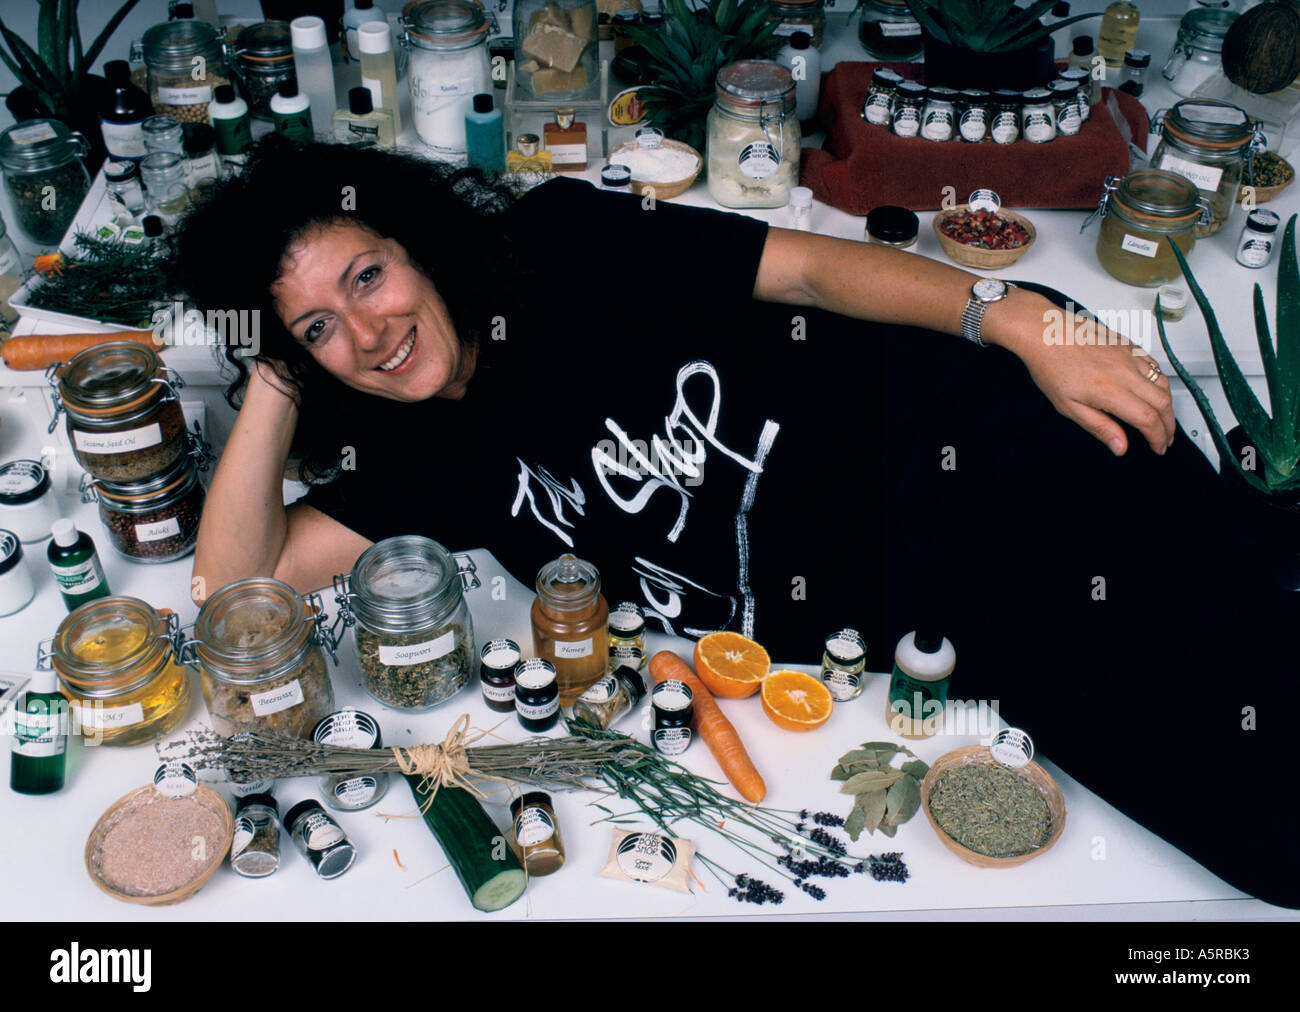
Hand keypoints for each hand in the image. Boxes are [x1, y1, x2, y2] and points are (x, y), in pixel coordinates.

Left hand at [987, 291, 1175, 456]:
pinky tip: (1155, 390)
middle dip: (1169, 425)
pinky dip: (1160, 382)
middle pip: (1162, 403)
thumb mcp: (1068, 406)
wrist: (1044, 332)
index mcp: (1110, 391)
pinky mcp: (1128, 345)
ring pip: (1162, 383)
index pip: (1148, 419)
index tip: (1158, 447)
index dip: (1158, 437)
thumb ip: (1099, 427)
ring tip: (1163, 419)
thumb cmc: (1050, 366)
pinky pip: (1154, 365)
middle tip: (1165, 439)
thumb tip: (1120, 446)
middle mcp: (1125, 372)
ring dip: (1168, 405)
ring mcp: (1129, 357)